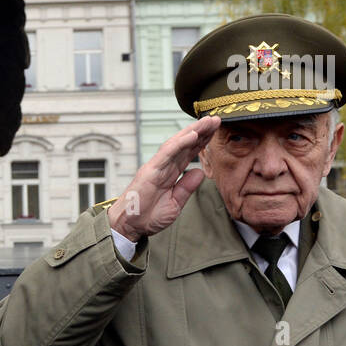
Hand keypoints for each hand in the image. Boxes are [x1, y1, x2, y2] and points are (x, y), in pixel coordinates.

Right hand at [109, 116, 220, 241]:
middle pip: (184, 145)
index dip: (201, 142)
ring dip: (193, 131)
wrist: (129, 225)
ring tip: (208, 121)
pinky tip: (193, 134)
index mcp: (169, 174)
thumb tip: (199, 172)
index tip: (215, 131)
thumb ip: (186, 187)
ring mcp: (156, 167)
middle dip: (201, 131)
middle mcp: (163, 166)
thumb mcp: (175, 203)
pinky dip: (180, 143)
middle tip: (216, 119)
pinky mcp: (150, 171)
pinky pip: (167, 154)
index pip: (188, 154)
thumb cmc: (147, 216)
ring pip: (177, 144)